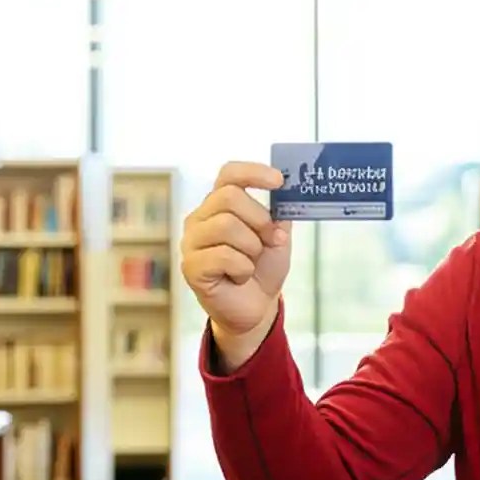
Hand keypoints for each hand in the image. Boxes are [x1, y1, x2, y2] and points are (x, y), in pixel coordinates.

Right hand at [181, 161, 291, 364]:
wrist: (257, 307)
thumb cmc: (262, 268)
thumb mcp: (276, 235)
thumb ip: (278, 212)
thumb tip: (287, 191)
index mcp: (219, 205)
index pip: (229, 174)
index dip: (253, 172)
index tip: (279, 181)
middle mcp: (200, 219)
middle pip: (228, 197)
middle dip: (259, 219)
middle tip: (269, 240)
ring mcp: (192, 242)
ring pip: (226, 225)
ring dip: (251, 246)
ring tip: (251, 261)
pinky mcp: (191, 267)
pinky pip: (223, 255)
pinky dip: (243, 268)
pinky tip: (240, 276)